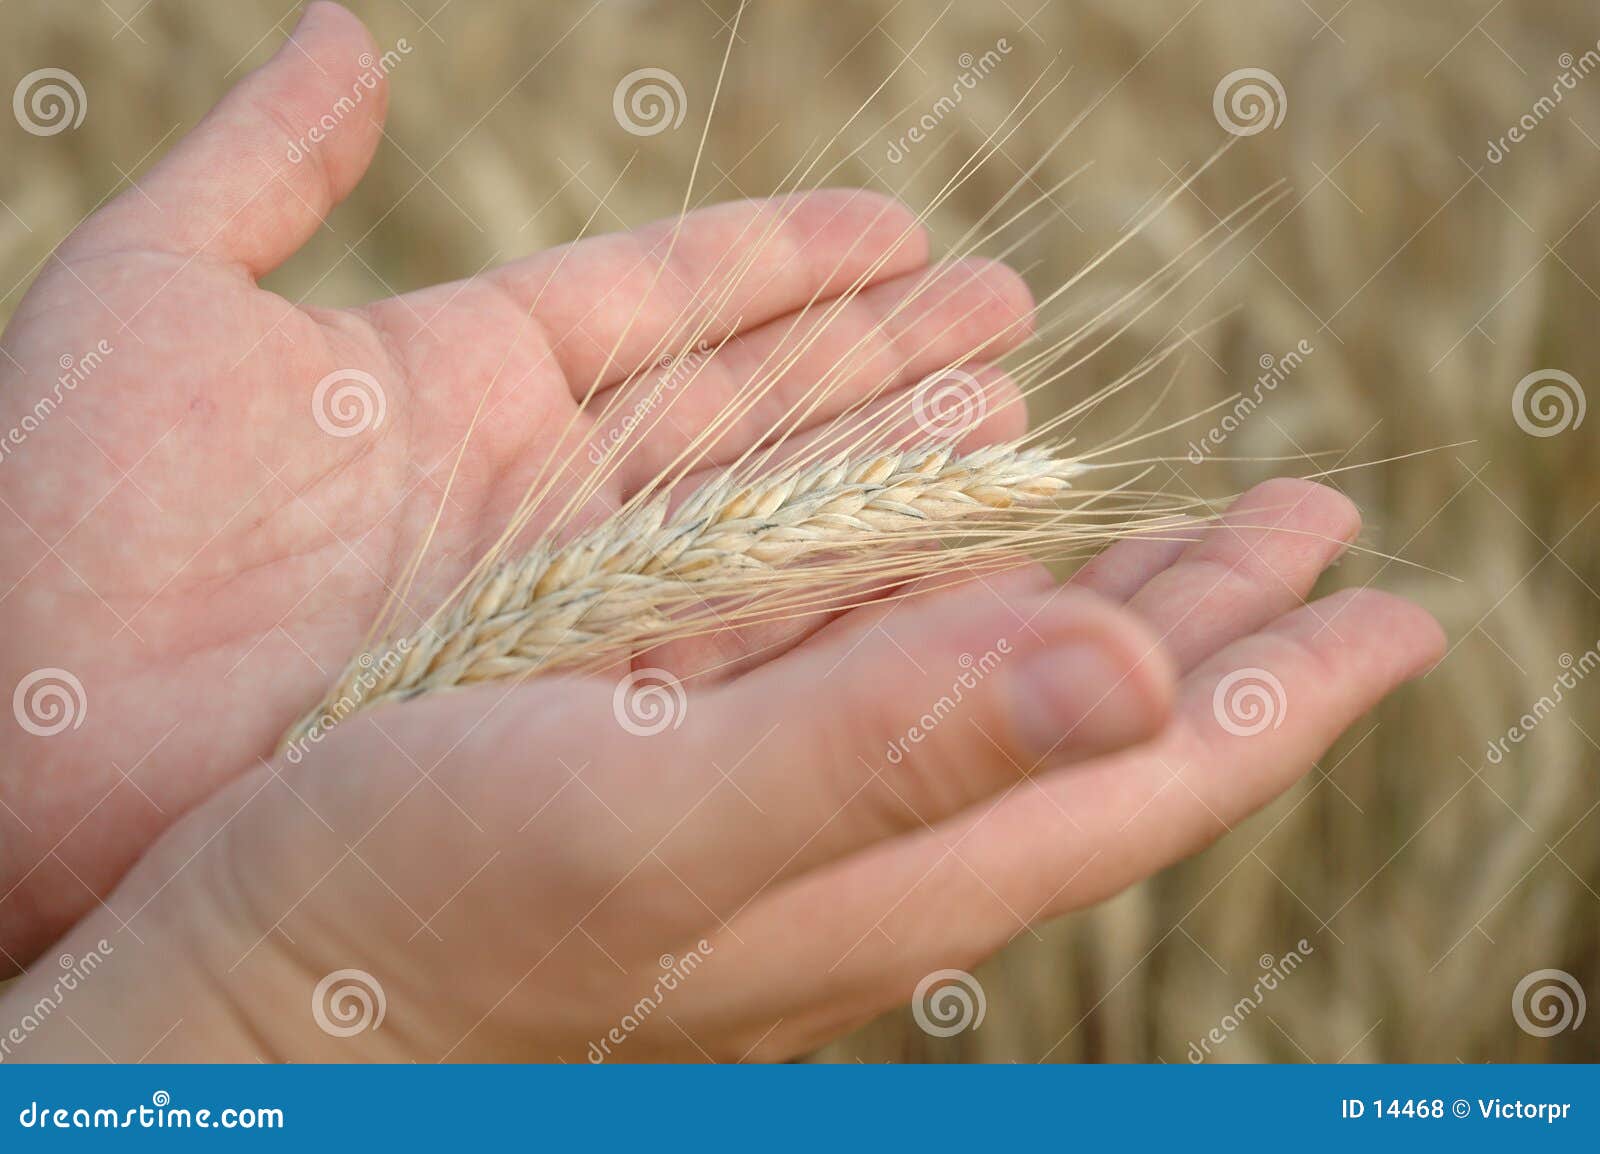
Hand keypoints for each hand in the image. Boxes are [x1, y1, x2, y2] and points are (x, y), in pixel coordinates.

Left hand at [0, 3, 1034, 964]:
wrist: (20, 755)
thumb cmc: (54, 526)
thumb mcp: (150, 299)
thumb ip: (261, 163)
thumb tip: (341, 30)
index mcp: (457, 375)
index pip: (662, 298)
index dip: (783, 259)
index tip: (898, 226)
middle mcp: (536, 488)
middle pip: (746, 402)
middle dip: (879, 354)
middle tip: (1007, 310)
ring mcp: (568, 600)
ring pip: (766, 513)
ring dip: (888, 459)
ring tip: (1009, 406)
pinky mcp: (580, 705)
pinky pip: (740, 633)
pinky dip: (843, 592)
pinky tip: (942, 551)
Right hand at [8, 478, 1441, 1061]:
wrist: (264, 1003)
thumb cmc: (425, 922)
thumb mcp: (655, 820)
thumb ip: (885, 752)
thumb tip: (1136, 673)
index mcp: (897, 869)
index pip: (1150, 778)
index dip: (1282, 691)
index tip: (1389, 608)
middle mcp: (872, 860)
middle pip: (1104, 740)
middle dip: (1224, 634)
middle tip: (1312, 534)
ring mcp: (792, 838)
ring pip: (1009, 711)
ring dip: (1112, 623)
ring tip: (1185, 553)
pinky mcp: (708, 805)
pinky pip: (893, 699)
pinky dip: (967, 626)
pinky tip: (967, 592)